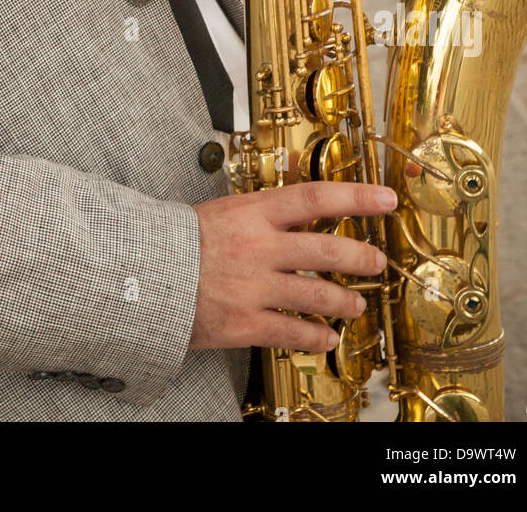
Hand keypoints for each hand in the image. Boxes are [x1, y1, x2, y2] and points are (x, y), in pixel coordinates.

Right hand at [189, 181, 395, 351]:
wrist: (142, 275)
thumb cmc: (178, 240)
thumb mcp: (223, 208)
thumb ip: (261, 207)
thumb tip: (294, 188)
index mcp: (253, 213)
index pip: (316, 198)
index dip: (357, 197)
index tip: (385, 199)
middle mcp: (259, 248)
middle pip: (326, 251)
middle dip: (360, 257)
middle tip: (376, 262)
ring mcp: (254, 287)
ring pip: (317, 296)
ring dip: (344, 302)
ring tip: (356, 304)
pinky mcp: (244, 323)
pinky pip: (292, 332)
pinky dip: (315, 337)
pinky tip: (327, 338)